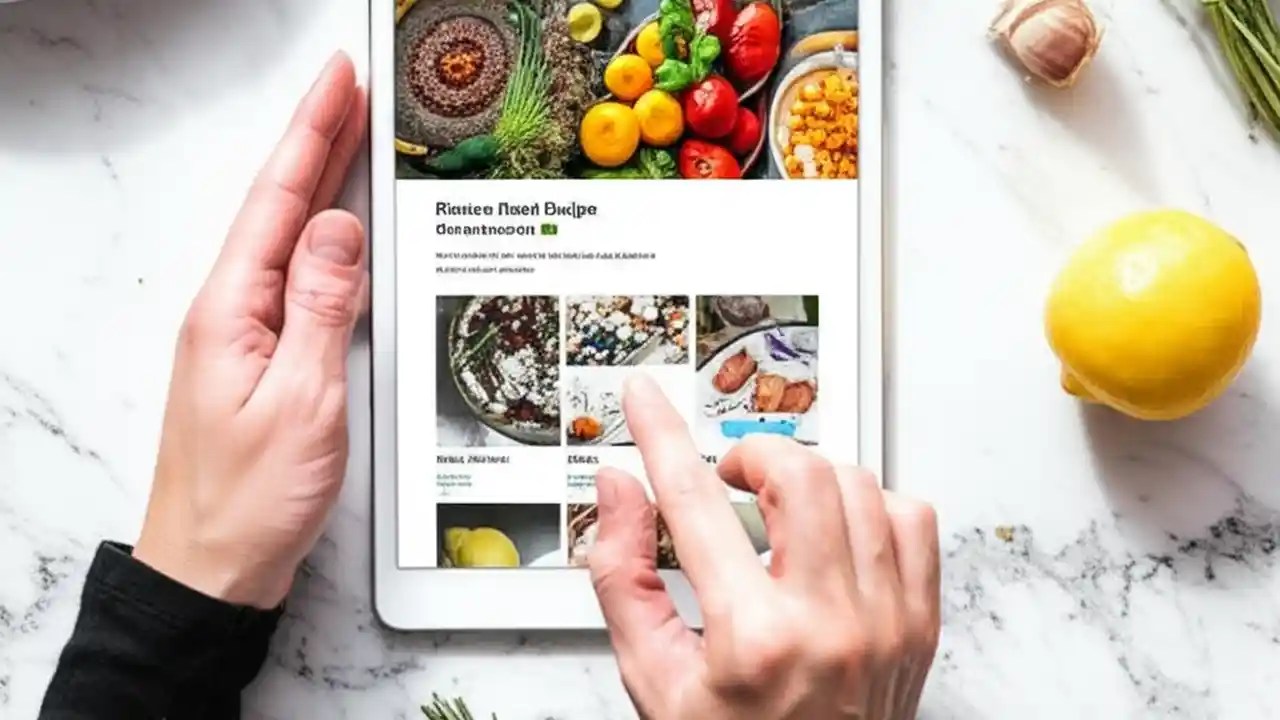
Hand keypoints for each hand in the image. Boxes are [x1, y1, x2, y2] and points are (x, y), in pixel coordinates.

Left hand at [133, 53, 367, 608]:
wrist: (214, 568)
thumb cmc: (250, 499)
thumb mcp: (301, 399)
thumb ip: (321, 305)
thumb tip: (338, 226)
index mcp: (232, 310)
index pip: (277, 201)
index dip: (312, 134)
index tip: (338, 84)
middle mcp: (230, 312)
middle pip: (279, 207)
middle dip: (317, 142)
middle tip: (352, 92)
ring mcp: (243, 334)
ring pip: (287, 240)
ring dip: (319, 186)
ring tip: (351, 141)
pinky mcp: (261, 359)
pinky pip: (295, 280)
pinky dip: (320, 243)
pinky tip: (337, 234)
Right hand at [590, 375, 940, 718]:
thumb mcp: (653, 677)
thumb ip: (623, 577)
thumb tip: (620, 491)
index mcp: (754, 637)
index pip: (695, 502)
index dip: (661, 436)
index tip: (645, 401)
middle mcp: (831, 622)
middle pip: (798, 472)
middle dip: (750, 457)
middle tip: (727, 480)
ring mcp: (887, 619)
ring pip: (857, 483)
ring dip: (807, 477)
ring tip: (779, 508)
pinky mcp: (919, 621)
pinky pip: (912, 519)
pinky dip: (871, 505)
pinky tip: (837, 530)